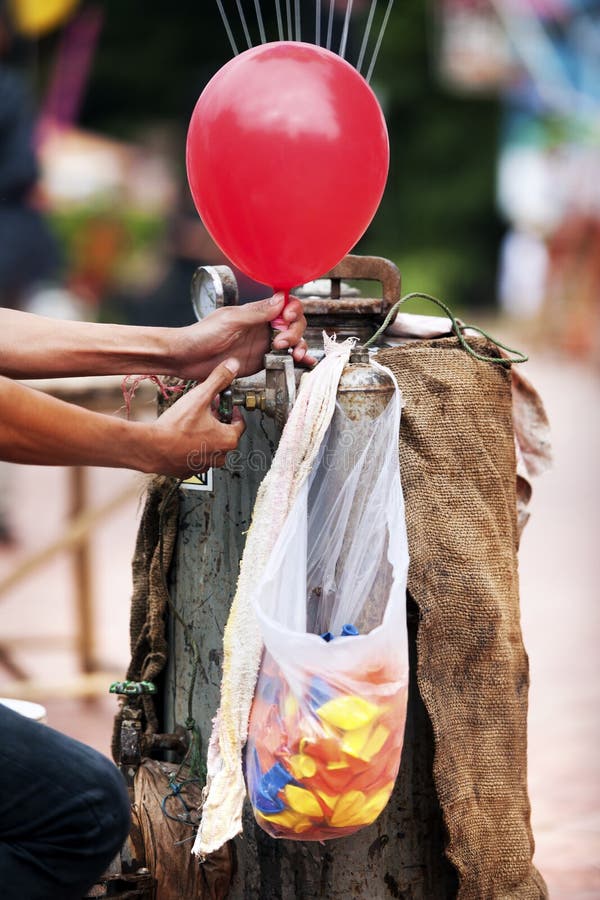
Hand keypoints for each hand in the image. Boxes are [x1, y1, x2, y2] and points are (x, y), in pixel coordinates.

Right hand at [145, 359, 244, 477]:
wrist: (152, 448)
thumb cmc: (175, 428)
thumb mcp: (199, 397)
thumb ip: (218, 380)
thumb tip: (232, 367)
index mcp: (228, 440)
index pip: (239, 423)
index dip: (231, 410)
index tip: (222, 404)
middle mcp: (219, 456)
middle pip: (225, 435)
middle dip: (217, 421)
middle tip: (205, 411)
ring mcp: (204, 466)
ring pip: (210, 447)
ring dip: (204, 435)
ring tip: (191, 423)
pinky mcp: (188, 471)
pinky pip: (195, 457)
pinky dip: (191, 448)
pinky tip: (181, 437)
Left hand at [171, 293, 316, 380]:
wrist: (185, 358)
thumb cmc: (200, 335)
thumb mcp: (230, 321)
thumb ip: (257, 313)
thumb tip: (281, 300)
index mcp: (256, 312)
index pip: (285, 305)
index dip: (292, 310)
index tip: (288, 318)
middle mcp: (262, 327)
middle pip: (293, 324)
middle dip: (294, 332)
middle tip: (281, 343)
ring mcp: (262, 345)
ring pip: (292, 342)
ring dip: (299, 346)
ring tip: (294, 355)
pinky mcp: (261, 362)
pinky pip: (283, 360)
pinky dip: (296, 361)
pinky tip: (304, 363)